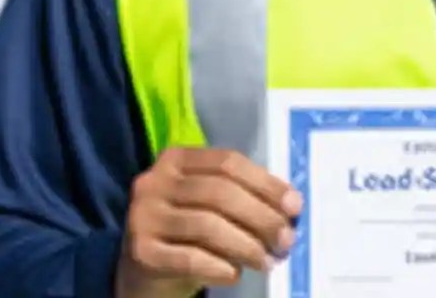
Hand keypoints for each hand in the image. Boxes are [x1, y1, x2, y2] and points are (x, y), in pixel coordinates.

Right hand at [115, 147, 302, 297]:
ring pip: (207, 225)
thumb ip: (241, 196)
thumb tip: (290, 206)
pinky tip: (235, 274)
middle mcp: (154, 182)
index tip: (294, 206)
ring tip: (266, 261)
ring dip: (246, 246)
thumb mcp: (209, 205)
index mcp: (176, 159)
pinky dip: (220, 267)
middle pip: (220, 192)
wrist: (143, 273)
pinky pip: (190, 258)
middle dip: (261, 217)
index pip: (228, 162)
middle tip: (286, 239)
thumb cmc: (188, 233)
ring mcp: (143, 216)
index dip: (265, 183)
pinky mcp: (141, 252)